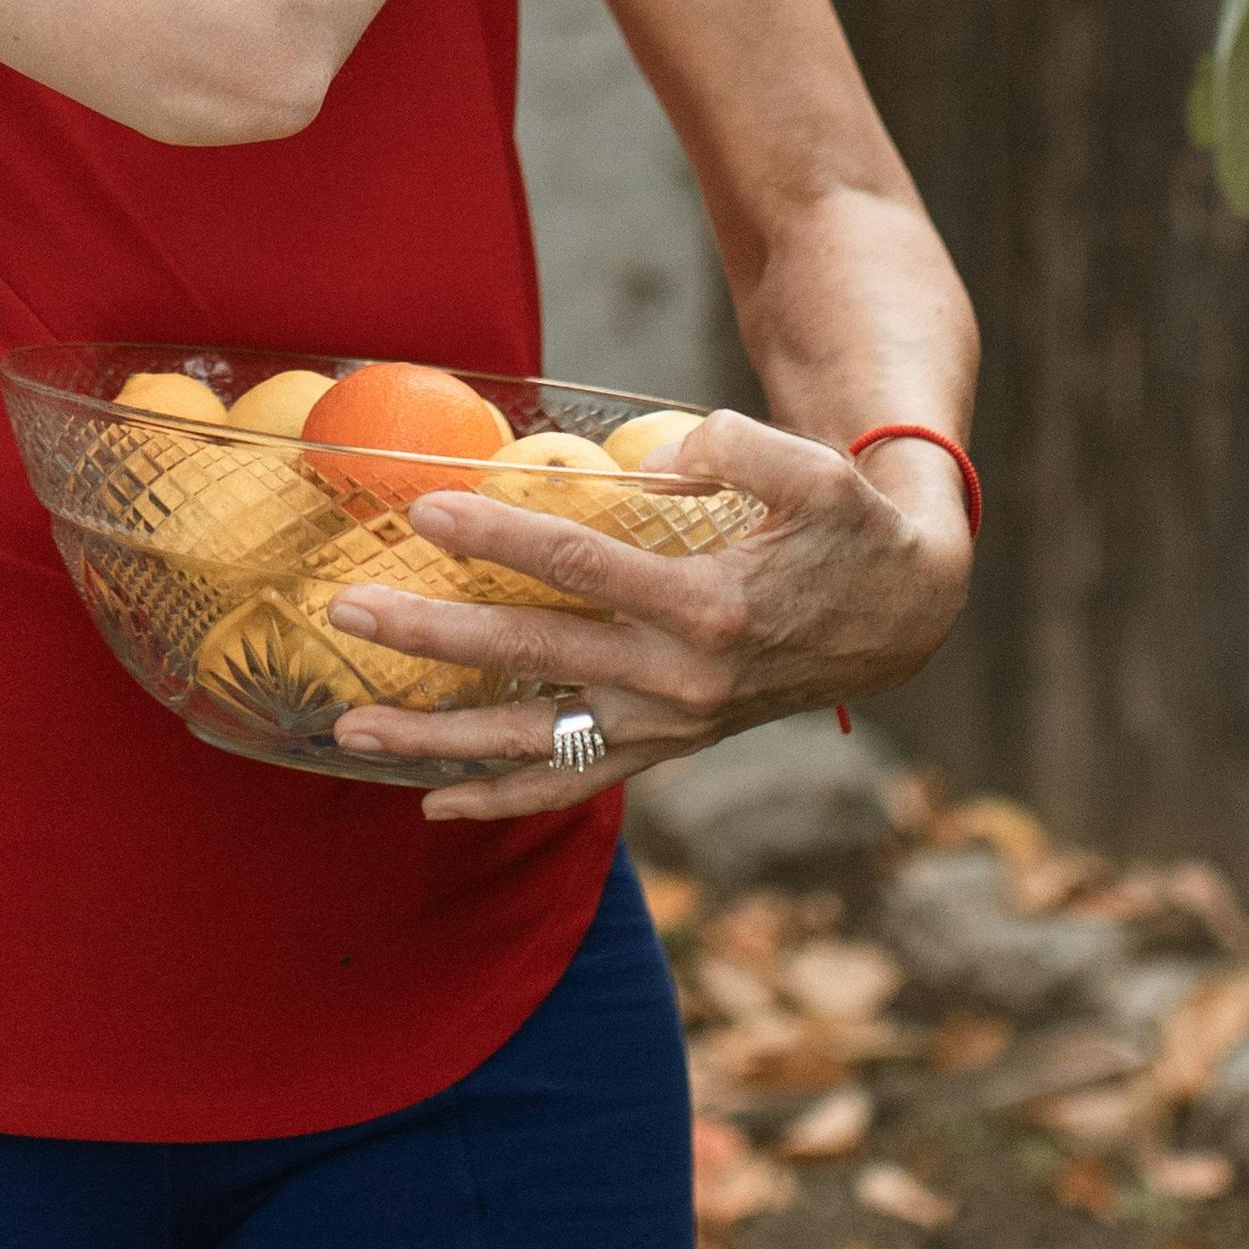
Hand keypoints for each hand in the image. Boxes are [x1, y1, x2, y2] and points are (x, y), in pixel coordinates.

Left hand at [316, 415, 977, 821]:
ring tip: (350, 727)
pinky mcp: (667, 747)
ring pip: (533, 740)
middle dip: (430, 636)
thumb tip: (655, 457)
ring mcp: (668, 725)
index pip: (578, 565)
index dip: (498, 539)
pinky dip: (502, 797)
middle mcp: (680, 679)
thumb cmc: (850, 531)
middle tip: (346, 612)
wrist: (902, 620)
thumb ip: (737, 448)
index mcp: (709, 604)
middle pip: (531, 655)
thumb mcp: (815, 471)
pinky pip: (572, 782)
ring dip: (437, 738)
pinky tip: (431, 800)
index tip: (425, 513)